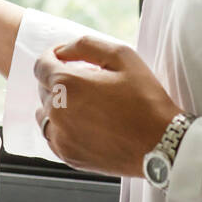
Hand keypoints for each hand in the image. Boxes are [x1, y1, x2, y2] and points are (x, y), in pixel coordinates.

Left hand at [33, 35, 181, 177]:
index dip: (52, 57)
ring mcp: (61, 137)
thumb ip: (85, 45)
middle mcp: (57, 112)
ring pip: (45, 114)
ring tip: (86, 103)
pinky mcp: (68, 156)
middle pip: (43, 88)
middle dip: (60, 80)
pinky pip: (52, 136)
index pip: (41, 65)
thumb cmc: (145, 99)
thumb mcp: (122, 56)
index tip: (66, 58)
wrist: (161, 144)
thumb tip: (61, 50)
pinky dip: (62, 127)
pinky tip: (86, 123)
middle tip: (89, 82)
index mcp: (67, 85)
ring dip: (58, 104)